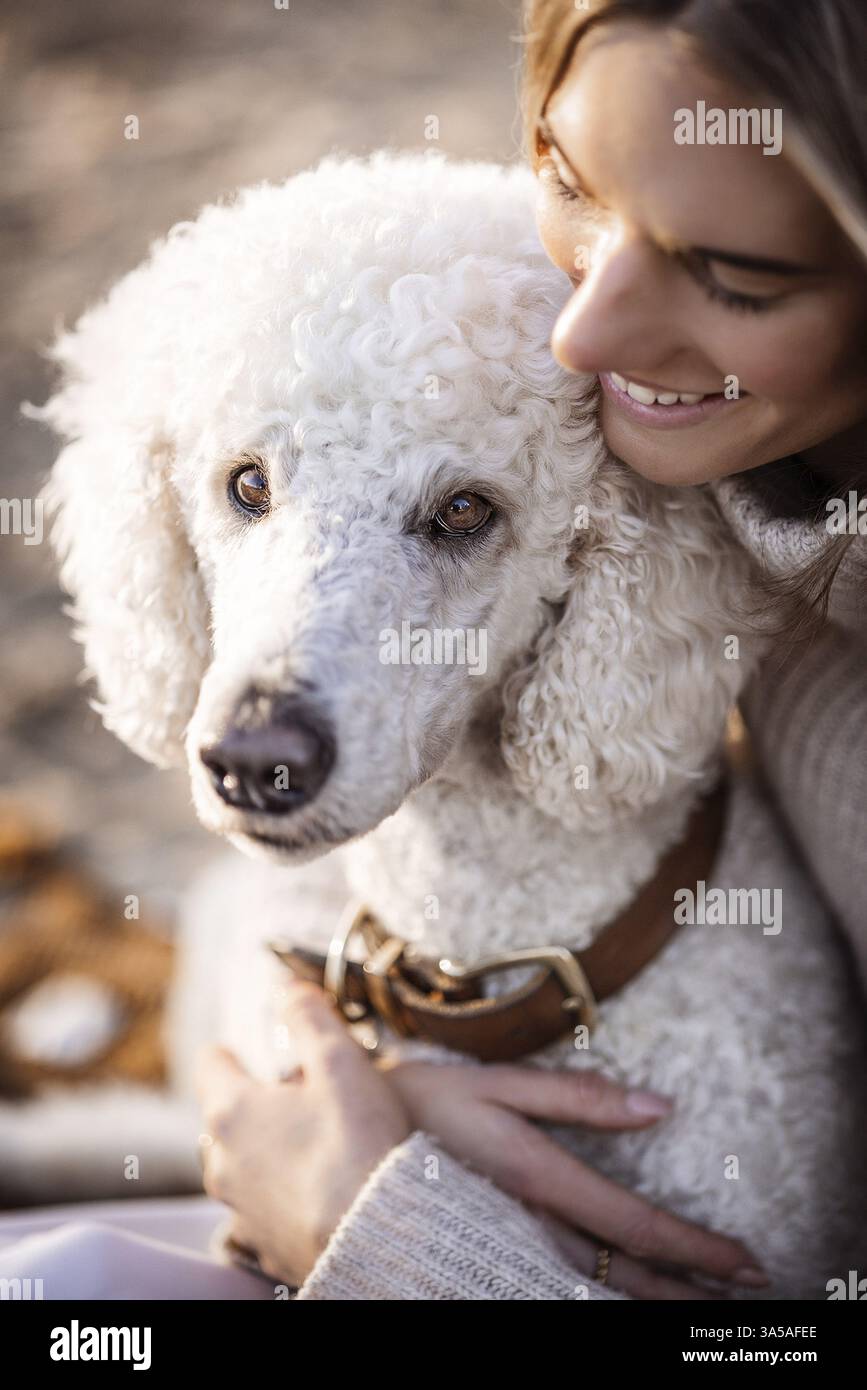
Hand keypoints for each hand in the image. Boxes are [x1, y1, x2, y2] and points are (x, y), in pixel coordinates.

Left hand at [196, 979, 409, 1286]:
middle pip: (225, 1118)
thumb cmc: (357, 1145)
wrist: (378, 1239)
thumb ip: (309, 1017)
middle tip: (301, 1097)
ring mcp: (240, 1211)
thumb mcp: (340, 1062)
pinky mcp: (264, 1249)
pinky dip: (284, 1198)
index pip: (211, 1063)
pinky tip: (320, 1193)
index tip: (255, 1049)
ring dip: (268, 1154)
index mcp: (232, 1111)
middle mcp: (222, 1163)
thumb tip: (287, 987)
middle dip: (256, 1104)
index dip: (234, 1050)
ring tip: (315, 1147)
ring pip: (241, 1167)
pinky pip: (265, 1212)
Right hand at [379, 1059, 768, 1298]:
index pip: (629, 1224)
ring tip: (704, 1303)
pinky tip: (624, 1294)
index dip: (691, 1247)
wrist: (337, 1138)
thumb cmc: (420, 1098)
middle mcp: (525, 1224)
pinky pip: (558, 1283)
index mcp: (533, 1176)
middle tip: (750, 1289)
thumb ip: (575, 1095)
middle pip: (622, 1272)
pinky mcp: (489, 1246)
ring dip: (653, 1295)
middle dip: (687, 1286)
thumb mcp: (494, 1082)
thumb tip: (658, 1105)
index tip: (744, 1261)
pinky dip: (603, 1293)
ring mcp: (505, 1243)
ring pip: (593, 1287)